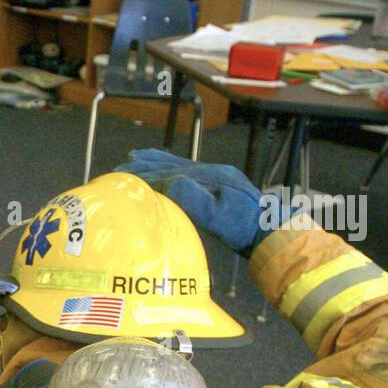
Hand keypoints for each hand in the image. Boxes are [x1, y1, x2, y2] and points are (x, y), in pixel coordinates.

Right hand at [115, 149, 266, 254]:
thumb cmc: (245, 226)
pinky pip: (186, 170)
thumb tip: (170, 181)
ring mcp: (214, 175)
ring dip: (153, 162)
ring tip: (132, 158)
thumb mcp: (220, 216)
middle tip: (117, 170)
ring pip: (176, 164)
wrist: (269, 228)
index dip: (145, 177)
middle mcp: (210, 170)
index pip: (169, 174)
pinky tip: (162, 168)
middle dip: (143, 167)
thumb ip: (196, 199)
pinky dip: (168, 166)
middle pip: (170, 166)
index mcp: (208, 176)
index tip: (123, 179)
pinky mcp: (215, 183)